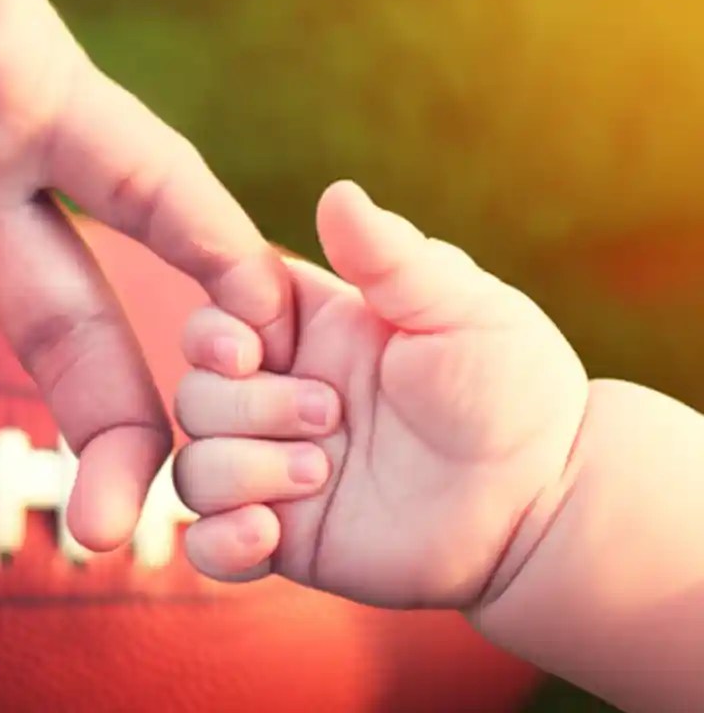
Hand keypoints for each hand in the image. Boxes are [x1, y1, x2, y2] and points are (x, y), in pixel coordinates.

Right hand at [173, 181, 588, 608]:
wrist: (544, 502)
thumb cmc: (512, 389)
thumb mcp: (463, 307)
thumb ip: (392, 257)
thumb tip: (337, 192)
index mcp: (309, 336)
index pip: (219, 320)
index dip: (214, 332)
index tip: (251, 344)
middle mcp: (280, 401)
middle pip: (196, 395)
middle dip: (248, 406)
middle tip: (331, 415)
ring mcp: (277, 473)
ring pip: (194, 470)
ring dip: (242, 471)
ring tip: (321, 474)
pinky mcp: (286, 540)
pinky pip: (209, 546)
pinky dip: (219, 543)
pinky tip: (268, 535)